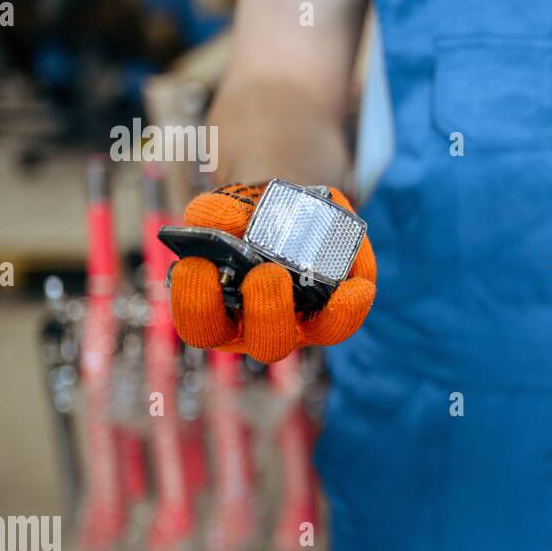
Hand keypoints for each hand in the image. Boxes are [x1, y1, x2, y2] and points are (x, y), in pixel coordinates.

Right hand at [170, 182, 375, 362]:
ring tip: (298, 274)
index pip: (200, 327)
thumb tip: (214, 216)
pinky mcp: (337, 314)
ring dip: (312, 309)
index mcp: (219, 313)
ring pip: (316, 334)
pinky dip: (352, 301)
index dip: (195, 303)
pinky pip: (347, 318)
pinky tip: (356, 284)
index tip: (196, 266)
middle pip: (266, 343)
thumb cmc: (246, 219)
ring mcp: (303, 326)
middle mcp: (260, 329)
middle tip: (264, 274)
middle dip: (265, 310)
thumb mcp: (228, 207)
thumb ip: (218, 211)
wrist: (286, 209)